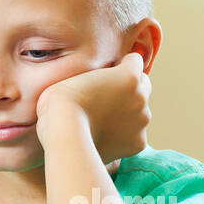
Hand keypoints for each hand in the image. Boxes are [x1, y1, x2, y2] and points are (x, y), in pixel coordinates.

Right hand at [36, 51, 150, 165]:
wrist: (65, 135)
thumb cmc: (60, 103)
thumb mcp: (73, 77)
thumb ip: (93, 75)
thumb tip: (93, 79)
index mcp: (129, 75)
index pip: (135, 60)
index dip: (120, 66)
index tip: (107, 74)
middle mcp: (141, 96)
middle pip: (143, 86)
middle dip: (128, 89)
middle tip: (104, 98)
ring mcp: (141, 120)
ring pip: (139, 111)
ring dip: (126, 113)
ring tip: (100, 120)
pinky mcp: (138, 142)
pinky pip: (134, 134)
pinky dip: (123, 135)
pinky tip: (104, 135)